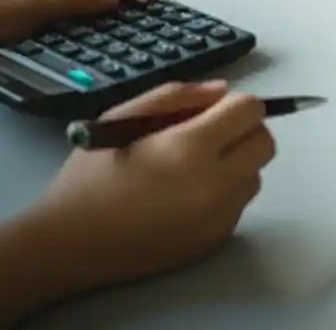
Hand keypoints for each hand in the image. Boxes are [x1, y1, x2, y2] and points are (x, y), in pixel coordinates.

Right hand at [28, 81, 274, 290]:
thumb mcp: (123, 117)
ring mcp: (219, 217)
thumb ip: (178, 96)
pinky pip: (240, 204)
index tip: (213, 111)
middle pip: (265, 143)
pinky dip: (225, 194)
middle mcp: (214, 184)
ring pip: (255, 175)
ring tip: (192, 169)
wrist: (70, 244)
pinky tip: (187, 196)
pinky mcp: (216, 240)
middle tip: (208, 136)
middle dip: (244, 132)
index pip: (249, 111)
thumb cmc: (91, 175)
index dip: (234, 105)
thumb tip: (223, 92)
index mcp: (188, 148)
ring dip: (237, 164)